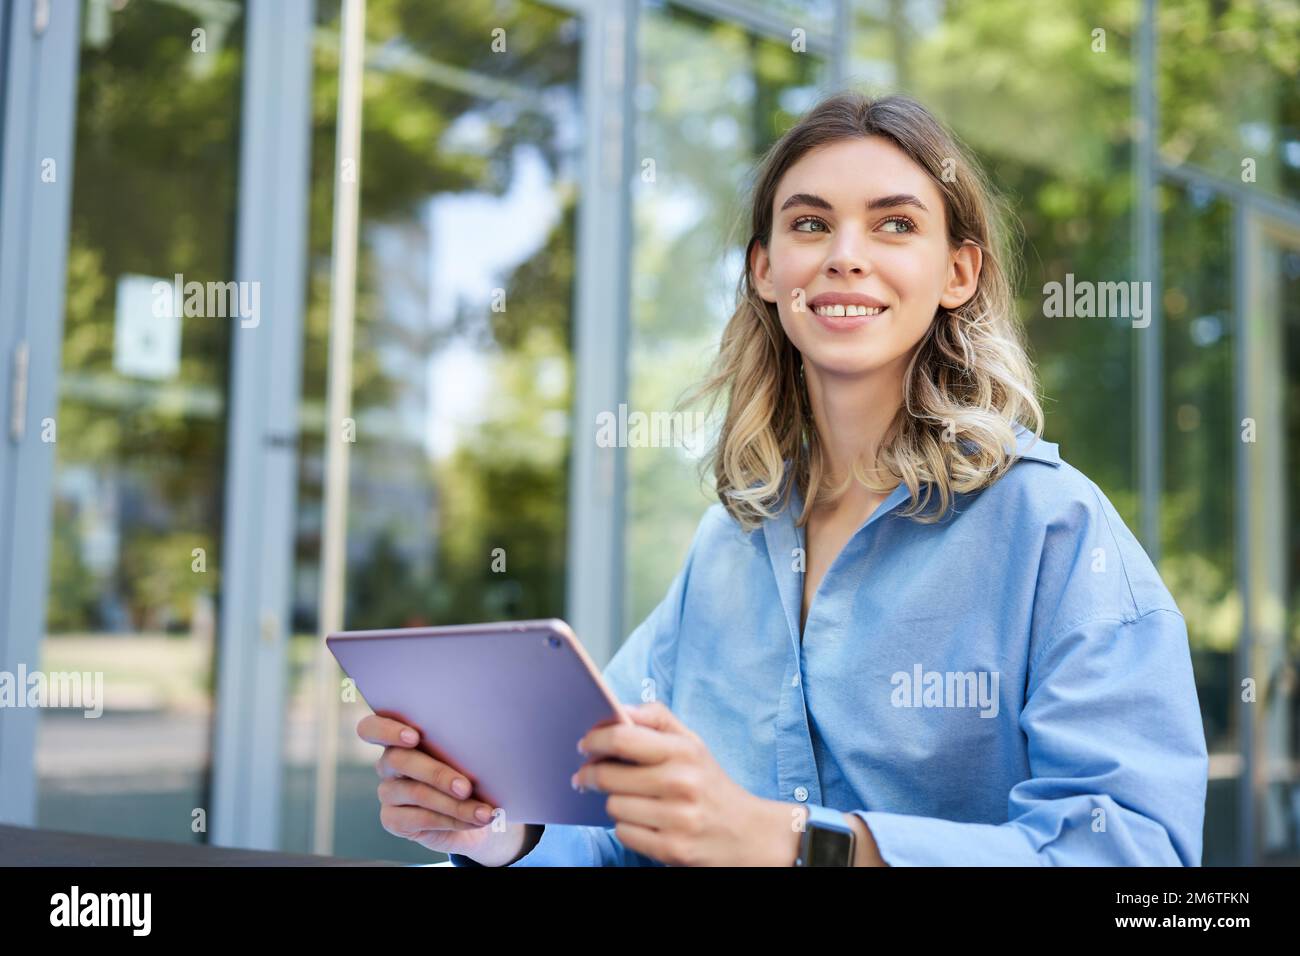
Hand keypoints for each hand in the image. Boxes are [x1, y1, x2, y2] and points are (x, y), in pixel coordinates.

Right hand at [357, 713, 517, 860]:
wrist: (476, 811)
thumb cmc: (471, 770)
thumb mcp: (467, 753)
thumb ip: (460, 743)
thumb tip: (478, 740)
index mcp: (400, 736)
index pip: (372, 728)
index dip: (387, 730)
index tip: (414, 737)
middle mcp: (389, 762)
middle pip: (399, 760)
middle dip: (437, 774)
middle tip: (466, 787)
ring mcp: (388, 791)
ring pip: (416, 792)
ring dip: (455, 804)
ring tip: (483, 812)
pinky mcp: (392, 819)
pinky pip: (420, 819)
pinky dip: (451, 820)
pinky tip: (472, 821)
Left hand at [572, 701, 792, 865]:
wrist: (748, 834)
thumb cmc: (710, 784)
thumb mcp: (693, 744)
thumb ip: (657, 719)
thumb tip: (619, 709)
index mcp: (685, 751)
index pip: (623, 738)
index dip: (595, 740)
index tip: (585, 744)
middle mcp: (682, 783)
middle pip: (609, 776)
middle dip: (591, 774)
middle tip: (587, 775)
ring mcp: (677, 819)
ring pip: (613, 806)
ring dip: (613, 802)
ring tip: (627, 799)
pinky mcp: (672, 850)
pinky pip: (624, 833)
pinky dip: (626, 826)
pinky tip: (641, 821)